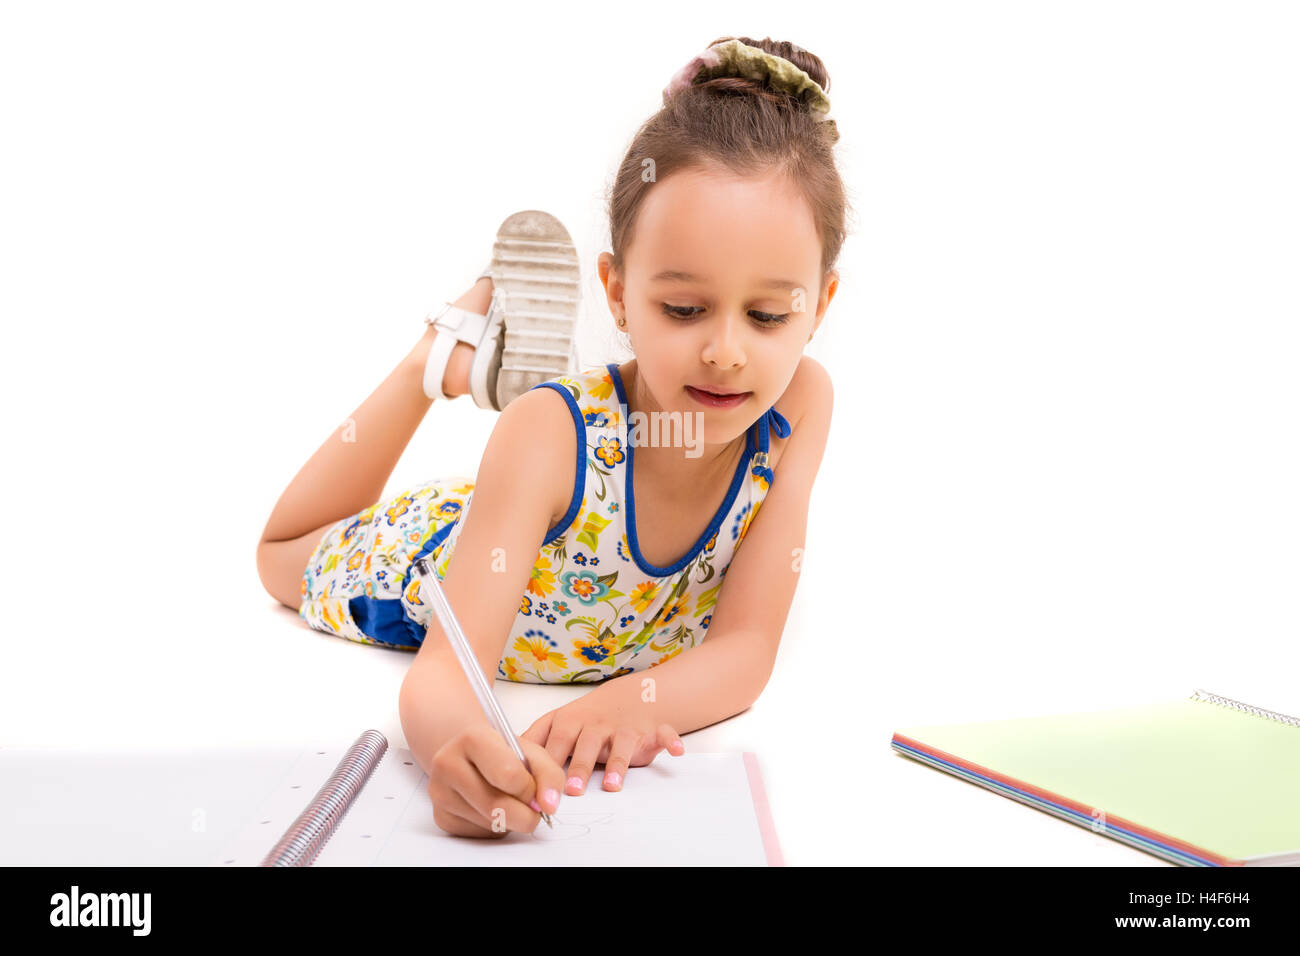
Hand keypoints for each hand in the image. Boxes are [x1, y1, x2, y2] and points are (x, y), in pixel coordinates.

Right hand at [426, 724, 565, 838]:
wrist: (471, 756)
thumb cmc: (503, 753)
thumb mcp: (530, 752)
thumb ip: (548, 774)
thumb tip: (549, 805)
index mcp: (472, 738)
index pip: (507, 774)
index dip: (530, 789)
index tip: (536, 790)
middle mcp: (448, 763)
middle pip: (496, 805)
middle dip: (525, 814)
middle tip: (534, 810)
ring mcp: (440, 791)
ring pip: (489, 823)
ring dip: (510, 821)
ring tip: (510, 801)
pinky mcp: (441, 816)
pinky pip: (479, 834)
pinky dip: (495, 828)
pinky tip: (494, 809)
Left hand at [521, 695, 684, 794]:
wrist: (628, 696)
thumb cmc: (588, 717)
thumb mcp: (557, 722)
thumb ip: (535, 741)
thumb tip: (503, 760)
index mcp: (570, 723)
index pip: (554, 744)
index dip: (546, 765)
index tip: (538, 787)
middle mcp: (597, 724)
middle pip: (586, 746)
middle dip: (579, 767)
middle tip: (571, 790)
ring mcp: (625, 727)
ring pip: (622, 744)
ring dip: (619, 762)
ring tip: (613, 784)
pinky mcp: (650, 730)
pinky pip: (663, 733)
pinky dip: (670, 740)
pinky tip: (675, 751)